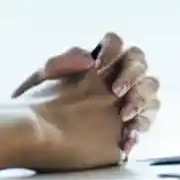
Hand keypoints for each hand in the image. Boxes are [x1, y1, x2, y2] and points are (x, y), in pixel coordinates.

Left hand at [12, 34, 160, 155]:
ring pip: (149, 90)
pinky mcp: (127, 125)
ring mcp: (124, 100)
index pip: (116, 43)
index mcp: (95, 61)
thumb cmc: (34, 104)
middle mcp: (114, 76)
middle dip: (132, 75)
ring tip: (125, 115)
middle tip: (116, 91)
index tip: (99, 64)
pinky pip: (145, 120)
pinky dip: (141, 126)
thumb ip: (61, 62)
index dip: (112, 50)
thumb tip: (89, 59)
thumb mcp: (40, 80)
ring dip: (142, 99)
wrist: (30, 135)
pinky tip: (128, 136)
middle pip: (139, 64)